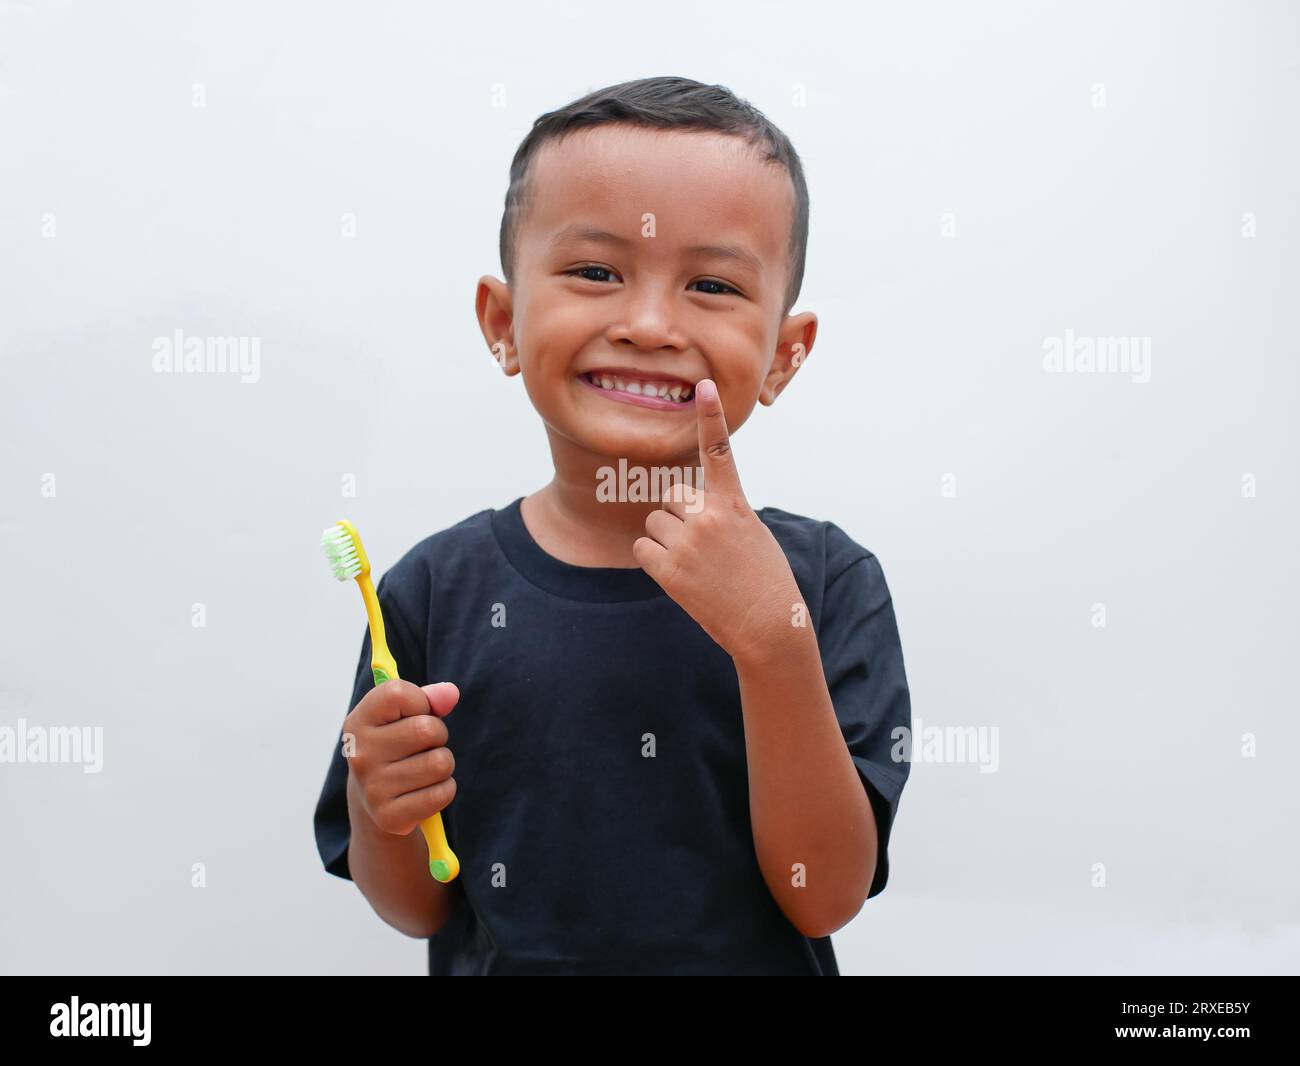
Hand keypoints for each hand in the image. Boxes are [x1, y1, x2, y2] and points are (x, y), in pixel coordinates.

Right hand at [343, 679, 458, 836]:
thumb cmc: (396, 745)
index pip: (398, 693)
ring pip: (440, 762)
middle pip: (428, 729)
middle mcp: (360, 755)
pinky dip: (444, 789)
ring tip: (423, 767)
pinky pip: (443, 792)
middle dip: (438, 734)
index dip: (420, 700)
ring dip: (443, 763)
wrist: (374, 798)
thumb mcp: (404, 716)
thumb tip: (450, 693)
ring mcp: (373, 788)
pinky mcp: (390, 817)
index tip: (415, 713)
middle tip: (423, 746)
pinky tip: (424, 790)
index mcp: (357, 723)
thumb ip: (429, 698)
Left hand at [632, 379, 803, 664]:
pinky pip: (643, 548)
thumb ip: (721, 511)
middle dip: (679, 515)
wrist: (767, 625)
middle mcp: (708, 517)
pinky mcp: (669, 570)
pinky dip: (655, 560)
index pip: (718, 451)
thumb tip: (686, 506)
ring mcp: (687, 543)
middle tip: (704, 546)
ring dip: (667, 539)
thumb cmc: (764, 579)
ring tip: (697, 564)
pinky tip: (681, 577)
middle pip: (671, 496)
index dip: (710, 417)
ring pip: (655, 522)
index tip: (704, 386)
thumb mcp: (752, 533)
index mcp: (733, 504)